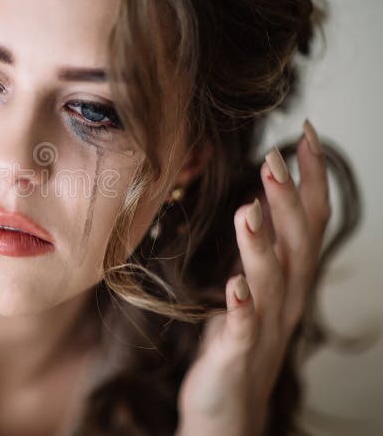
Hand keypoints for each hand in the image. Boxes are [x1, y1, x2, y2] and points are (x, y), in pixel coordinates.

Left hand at [176, 120, 330, 435]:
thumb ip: (260, 250)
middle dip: (287, 198)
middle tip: (274, 157)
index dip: (310, 179)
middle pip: (296, 243)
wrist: (230, 407)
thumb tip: (254, 203)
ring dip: (261, 245)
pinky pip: (243, 329)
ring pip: (271, 282)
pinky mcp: (236, 353)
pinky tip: (233, 287)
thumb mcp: (254, 287)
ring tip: (248, 210)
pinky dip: (241, 308)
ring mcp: (264, 327)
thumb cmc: (240, 339)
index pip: (308, 221)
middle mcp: (286, 300)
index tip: (306, 134)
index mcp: (289, 278)